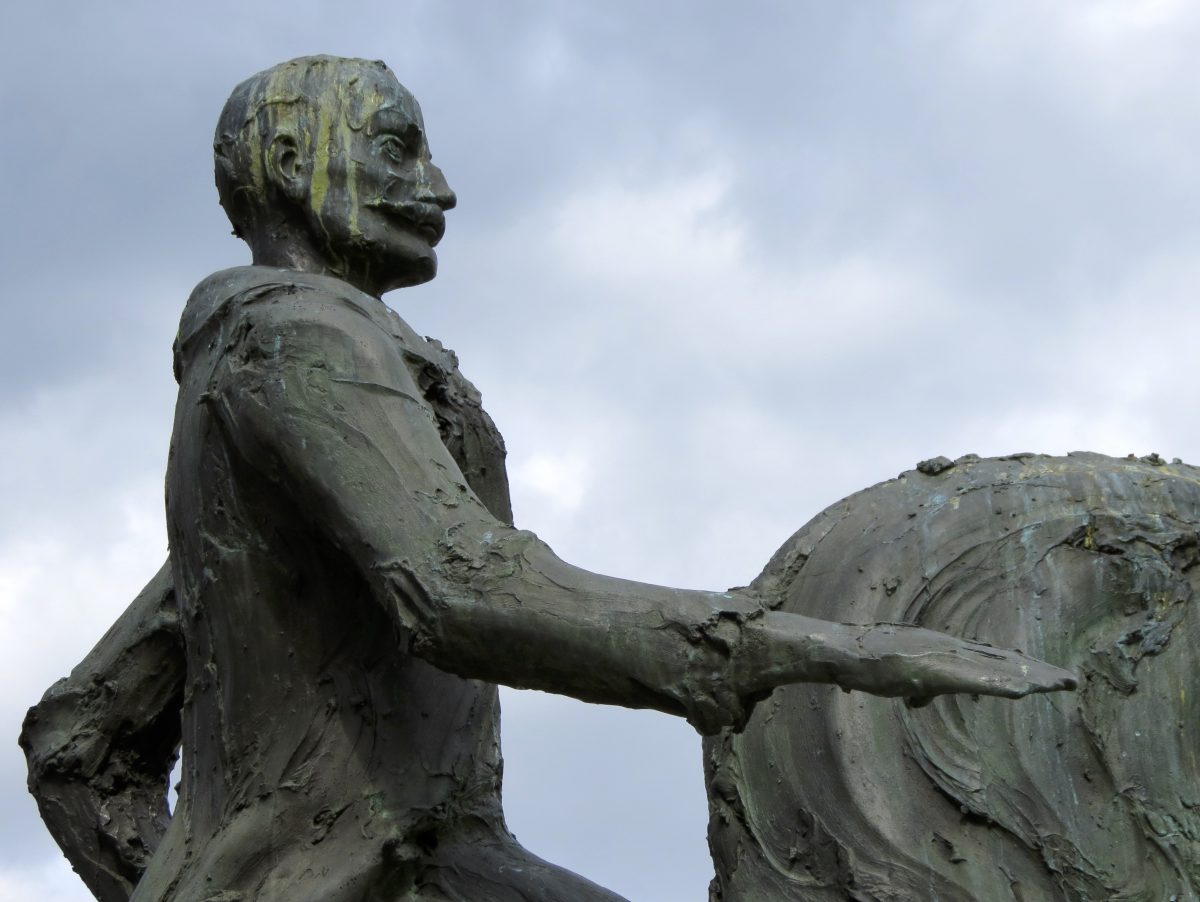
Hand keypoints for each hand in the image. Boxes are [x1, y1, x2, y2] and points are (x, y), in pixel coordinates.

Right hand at [837, 622, 1077, 701]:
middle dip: (1037, 671)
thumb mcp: (897, 677)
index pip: (989, 658)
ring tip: (1060, 684)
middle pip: (1001, 661)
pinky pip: (972, 680)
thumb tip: (922, 699)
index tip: (1046, 672)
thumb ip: (915, 685)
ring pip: (994, 670)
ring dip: (1029, 677)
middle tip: (1071, 681)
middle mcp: (949, 648)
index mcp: (943, 649)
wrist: (843, 652)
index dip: (1019, 665)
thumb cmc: (865, 663)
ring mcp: (943, 658)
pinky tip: (1021, 690)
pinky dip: (998, 685)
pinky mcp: (934, 670)